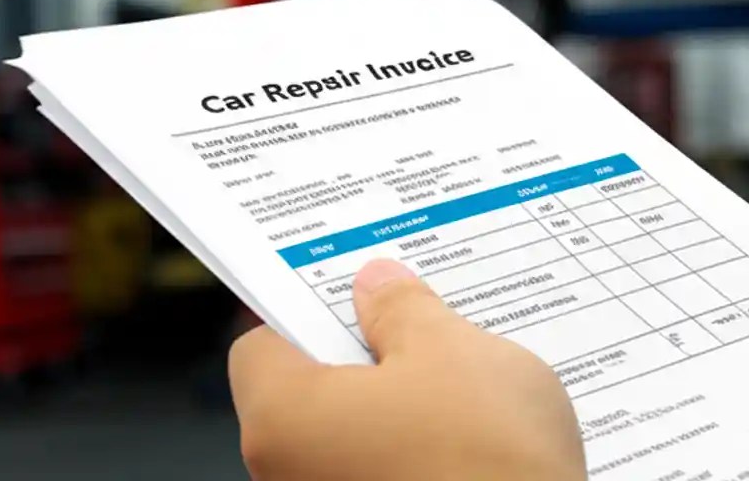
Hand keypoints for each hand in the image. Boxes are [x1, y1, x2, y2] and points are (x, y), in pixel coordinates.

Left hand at [229, 259, 585, 480]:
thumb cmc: (485, 458)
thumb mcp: (450, 351)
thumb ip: (402, 310)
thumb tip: (378, 287)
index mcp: (285, 419)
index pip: (263, 346)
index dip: (311, 312)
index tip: (358, 293)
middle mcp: (288, 475)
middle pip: (311, 393)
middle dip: (367, 355)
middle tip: (422, 328)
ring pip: (353, 435)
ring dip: (397, 405)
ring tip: (461, 385)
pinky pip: (385, 470)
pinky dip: (416, 450)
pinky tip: (471, 436)